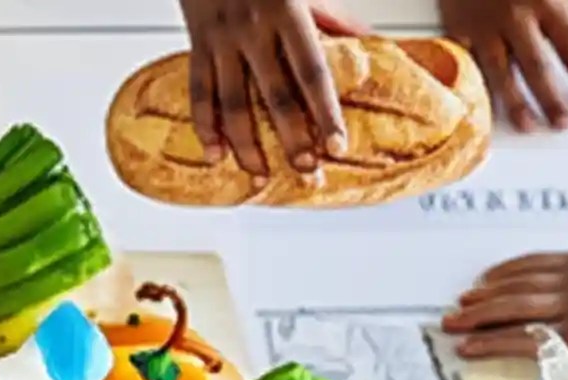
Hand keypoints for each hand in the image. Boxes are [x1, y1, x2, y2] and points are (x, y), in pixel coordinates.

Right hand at [180, 0, 366, 174]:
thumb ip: (333, 18)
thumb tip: (370, 44)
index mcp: (286, 12)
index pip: (312, 73)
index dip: (326, 113)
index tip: (338, 146)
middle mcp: (252, 28)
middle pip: (275, 96)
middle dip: (292, 140)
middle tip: (306, 171)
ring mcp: (221, 39)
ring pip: (234, 103)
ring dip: (248, 145)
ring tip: (261, 175)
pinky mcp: (197, 43)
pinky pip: (199, 91)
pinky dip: (206, 126)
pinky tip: (216, 153)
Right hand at [440, 0, 567, 131]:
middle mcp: (516, 16)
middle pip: (538, 67)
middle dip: (552, 99)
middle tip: (562, 123)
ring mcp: (484, 25)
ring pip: (501, 73)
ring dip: (515, 104)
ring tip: (528, 126)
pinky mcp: (458, 28)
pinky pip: (468, 64)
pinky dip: (476, 88)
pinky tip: (484, 108)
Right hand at [441, 251, 567, 379]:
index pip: (527, 344)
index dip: (491, 347)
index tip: (464, 352)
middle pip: (514, 311)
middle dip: (477, 318)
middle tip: (448, 325)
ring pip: (519, 286)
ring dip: (486, 294)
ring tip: (459, 303)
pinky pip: (535, 263)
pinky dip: (508, 269)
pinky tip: (488, 277)